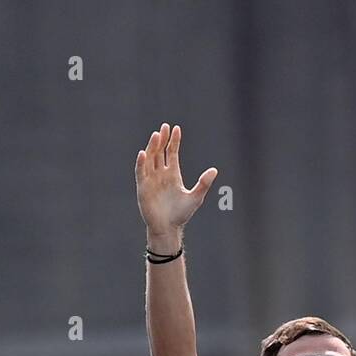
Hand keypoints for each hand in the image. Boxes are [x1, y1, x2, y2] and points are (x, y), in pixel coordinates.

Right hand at [135, 123, 216, 240]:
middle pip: (160, 152)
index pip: (172, 153)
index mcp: (173, 174)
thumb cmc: (181, 214)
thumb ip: (204, 183)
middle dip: (162, 139)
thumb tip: (214, 170)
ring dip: (152, 147)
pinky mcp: (143, 187)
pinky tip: (143, 153)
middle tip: (164, 127)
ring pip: (150, 159)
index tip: (176, 129)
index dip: (173, 141)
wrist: (168, 228)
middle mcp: (161, 174)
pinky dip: (141, 163)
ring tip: (156, 135)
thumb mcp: (196, 197)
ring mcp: (151, 179)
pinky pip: (140, 172)